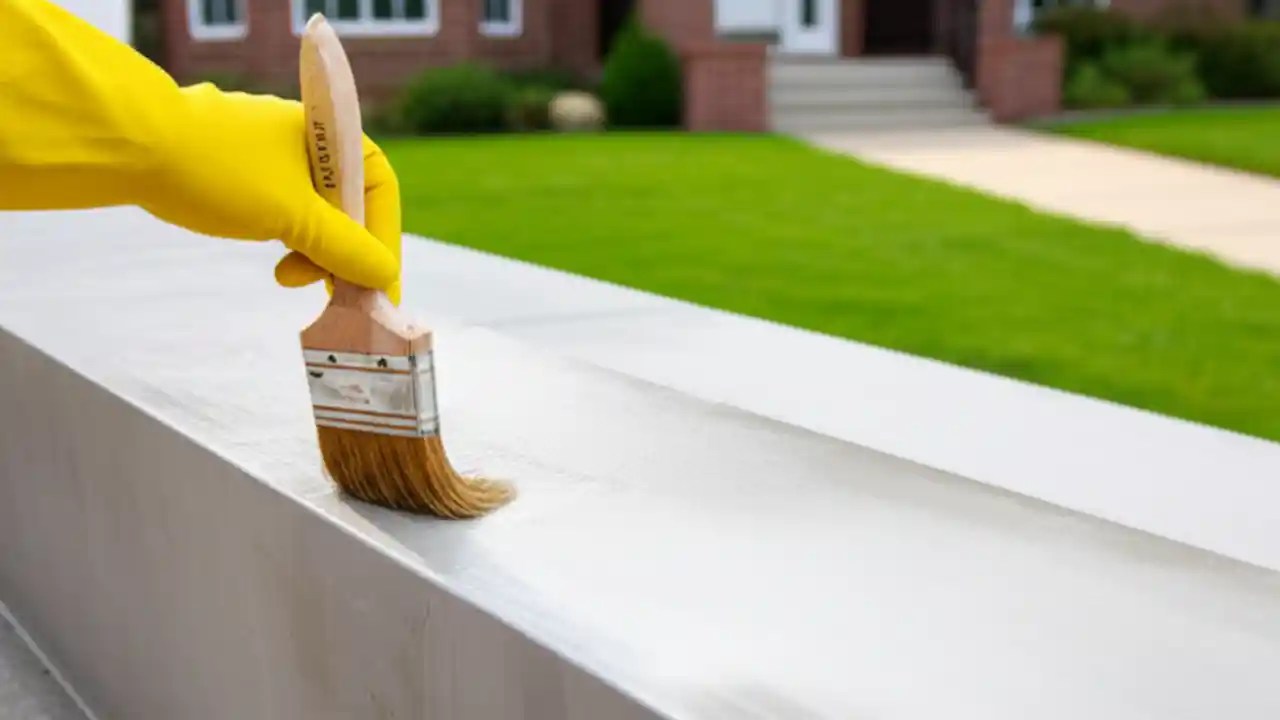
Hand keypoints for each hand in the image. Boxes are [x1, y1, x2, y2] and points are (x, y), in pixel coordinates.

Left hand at [140, 83, 401, 303]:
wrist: (130, 146)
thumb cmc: (220, 172)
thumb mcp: (293, 217)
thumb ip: (346, 248)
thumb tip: (386, 276)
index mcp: (330, 132)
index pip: (379, 191)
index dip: (384, 241)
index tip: (381, 288)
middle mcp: (310, 138)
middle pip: (351, 205)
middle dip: (344, 253)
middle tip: (334, 294)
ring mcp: (276, 154)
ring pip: (318, 214)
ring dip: (314, 253)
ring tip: (288, 277)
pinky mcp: (247, 172)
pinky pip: (289, 212)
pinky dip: (290, 241)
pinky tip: (278, 264)